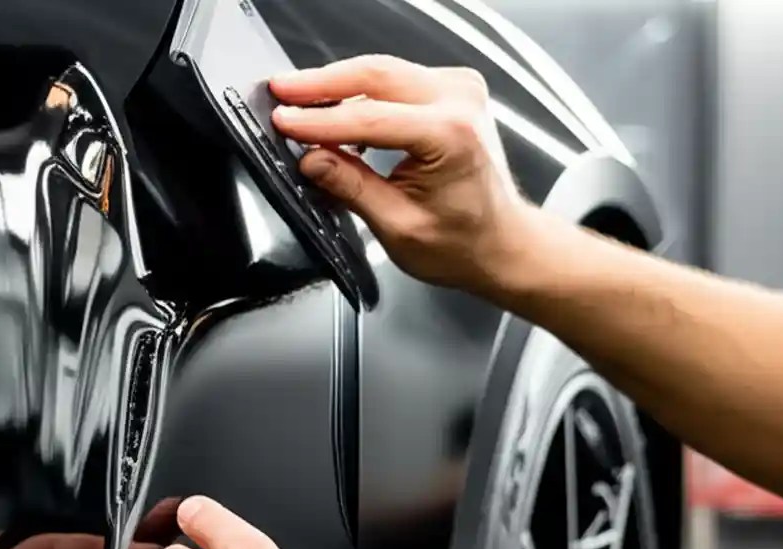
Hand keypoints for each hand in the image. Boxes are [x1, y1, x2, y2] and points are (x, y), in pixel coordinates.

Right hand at [270, 54, 529, 291]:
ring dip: (337, 84)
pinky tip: (333, 108)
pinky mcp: (451, 90)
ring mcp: (459, 90)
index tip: (283, 120)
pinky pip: (395, 80)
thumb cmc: (463, 242)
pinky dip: (360, 91)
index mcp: (451, 135)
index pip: (369, 118)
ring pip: (382, 72)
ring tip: (297, 99)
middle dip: (321, 84)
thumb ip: (352, 187)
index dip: (319, 121)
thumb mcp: (398, 226)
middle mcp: (460, 101)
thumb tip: (311, 159)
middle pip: (375, 75)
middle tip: (281, 91)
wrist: (501, 242)